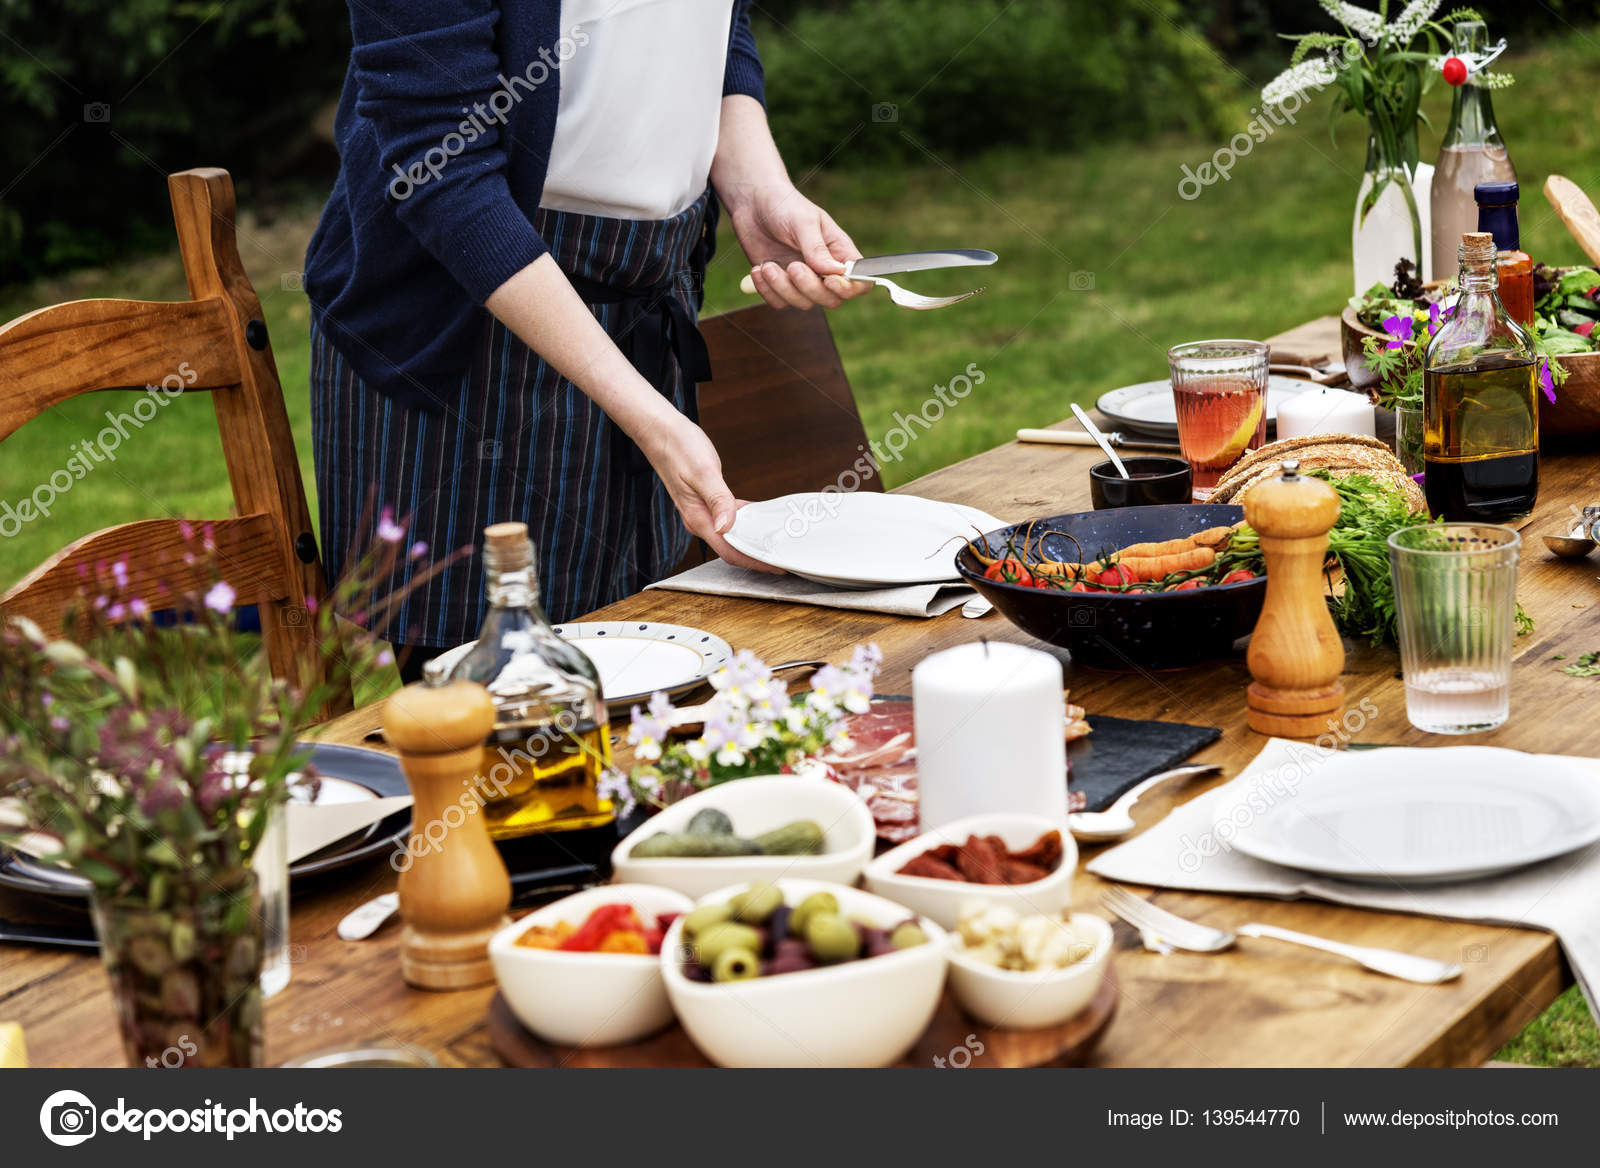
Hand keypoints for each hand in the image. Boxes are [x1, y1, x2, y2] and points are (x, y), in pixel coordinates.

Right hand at [640, 414, 780, 573]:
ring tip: (776, 543)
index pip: (730, 551)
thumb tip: (726, 526)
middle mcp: (700, 520)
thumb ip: (717, 500)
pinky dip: (745, 522)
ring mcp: (703, 512)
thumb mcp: (703, 472)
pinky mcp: (707, 502)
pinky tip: (759, 518)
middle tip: (783, 558)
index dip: (754, 561)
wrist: (660, 432)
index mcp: (698, 518)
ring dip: (752, 540)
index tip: (776, 566)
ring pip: (732, 535)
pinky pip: (729, 519)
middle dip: (757, 556)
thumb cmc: (677, 448)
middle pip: (732, 548)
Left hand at [731, 184, 872, 310]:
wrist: (753, 203)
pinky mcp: (781, 286)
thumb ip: (818, 249)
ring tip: (768, 266)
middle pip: (831, 299)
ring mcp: (803, 280)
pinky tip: (758, 270)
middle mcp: (824, 270)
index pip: (859, 282)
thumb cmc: (785, 205)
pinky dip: (767, 290)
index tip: (830, 280)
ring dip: (784, 288)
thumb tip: (837, 272)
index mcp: (840, 252)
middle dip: (810, 288)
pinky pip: (780, 302)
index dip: (849, 288)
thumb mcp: (803, 222)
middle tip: (793, 267)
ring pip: (804, 303)